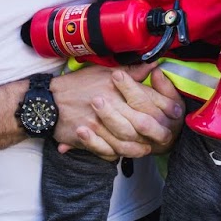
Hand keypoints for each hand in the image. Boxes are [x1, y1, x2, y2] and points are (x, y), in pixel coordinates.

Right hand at [52, 63, 182, 159]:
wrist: (46, 101)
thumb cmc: (75, 85)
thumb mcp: (102, 71)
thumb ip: (131, 71)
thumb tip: (153, 66)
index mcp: (114, 87)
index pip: (145, 99)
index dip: (163, 107)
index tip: (174, 114)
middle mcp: (108, 105)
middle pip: (139, 122)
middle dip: (156, 131)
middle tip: (166, 137)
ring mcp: (97, 124)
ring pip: (125, 140)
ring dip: (138, 147)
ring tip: (146, 149)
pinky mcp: (87, 138)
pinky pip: (106, 151)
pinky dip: (117, 154)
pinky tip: (123, 154)